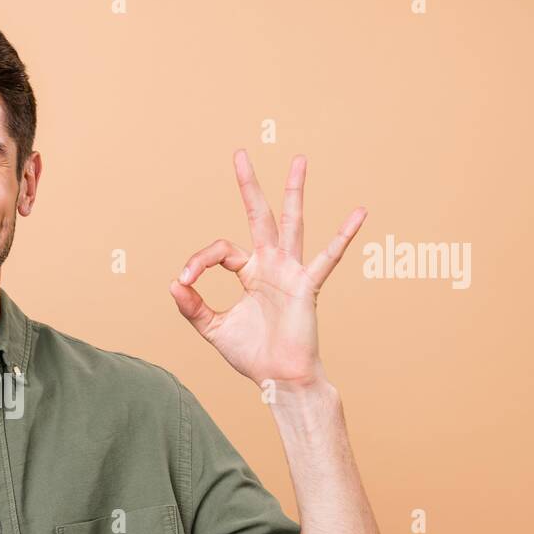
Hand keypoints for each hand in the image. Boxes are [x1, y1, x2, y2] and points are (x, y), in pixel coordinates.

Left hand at [169, 150, 363, 388]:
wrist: (279, 378)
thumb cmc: (252, 355)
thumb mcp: (213, 328)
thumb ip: (192, 307)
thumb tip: (173, 284)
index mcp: (250, 272)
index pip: (221, 250)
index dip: (199, 261)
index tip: (185, 281)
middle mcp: (271, 265)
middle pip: (260, 217)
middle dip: (249, 187)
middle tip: (239, 155)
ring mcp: (291, 272)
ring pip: (292, 224)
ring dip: (293, 192)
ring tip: (297, 160)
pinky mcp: (306, 286)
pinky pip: (327, 258)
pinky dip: (343, 236)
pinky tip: (359, 212)